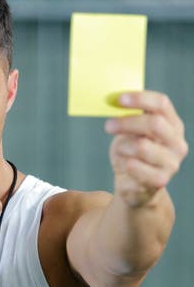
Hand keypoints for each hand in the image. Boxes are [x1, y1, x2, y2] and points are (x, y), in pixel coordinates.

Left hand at [105, 91, 187, 207]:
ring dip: (123, 147)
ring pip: (141, 146)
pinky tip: (123, 166)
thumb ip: (130, 117)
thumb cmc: (132, 155)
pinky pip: (134, 166)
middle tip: (108, 125)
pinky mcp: (160, 180)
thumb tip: (115, 100)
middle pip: (154, 123)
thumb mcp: (132, 133)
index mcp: (173, 125)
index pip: (161, 104)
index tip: (119, 99)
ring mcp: (172, 163)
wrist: (135, 188)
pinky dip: (122, 164)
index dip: (140, 99)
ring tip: (119, 152)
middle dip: (127, 122)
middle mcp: (177, 143)